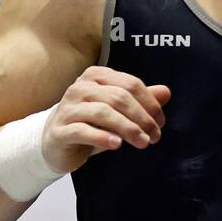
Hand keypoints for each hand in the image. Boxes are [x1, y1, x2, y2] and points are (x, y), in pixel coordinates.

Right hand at [41, 66, 170, 173]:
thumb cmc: (90, 123)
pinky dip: (102, 137)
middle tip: (155, 136)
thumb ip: (140, 100)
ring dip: (127, 128)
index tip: (160, 122)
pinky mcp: (60, 130)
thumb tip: (166, 92)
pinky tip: (117, 144)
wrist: (55, 142)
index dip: (150, 103)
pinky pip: (83, 131)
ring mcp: (68, 108)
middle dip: (142, 118)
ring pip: (103, 113)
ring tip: (142, 142)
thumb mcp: (117, 111)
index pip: (131, 84)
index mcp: (96, 76)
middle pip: (119, 98)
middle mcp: (80, 88)